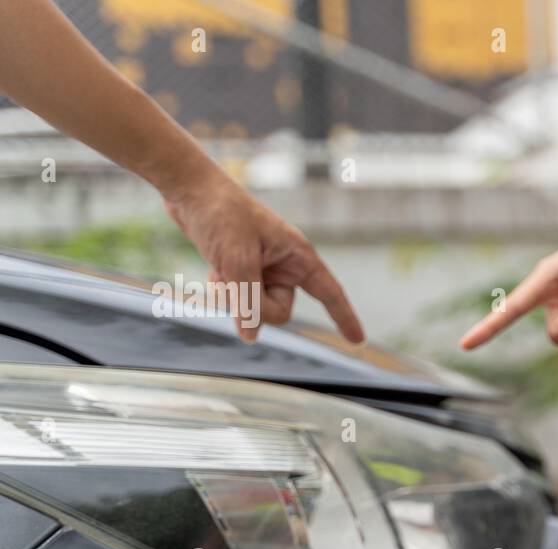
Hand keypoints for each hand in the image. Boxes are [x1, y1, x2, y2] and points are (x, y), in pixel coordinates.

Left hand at [163, 170, 363, 343]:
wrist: (190, 188)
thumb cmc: (220, 214)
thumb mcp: (236, 261)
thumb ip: (248, 301)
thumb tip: (251, 336)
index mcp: (297, 255)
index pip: (329, 293)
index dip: (344, 317)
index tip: (357, 341)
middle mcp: (284, 265)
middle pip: (280, 310)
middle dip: (254, 304)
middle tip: (232, 282)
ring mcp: (264, 269)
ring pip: (257, 308)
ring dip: (234, 297)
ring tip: (219, 270)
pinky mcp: (243, 271)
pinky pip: (240, 299)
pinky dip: (224, 291)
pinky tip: (214, 271)